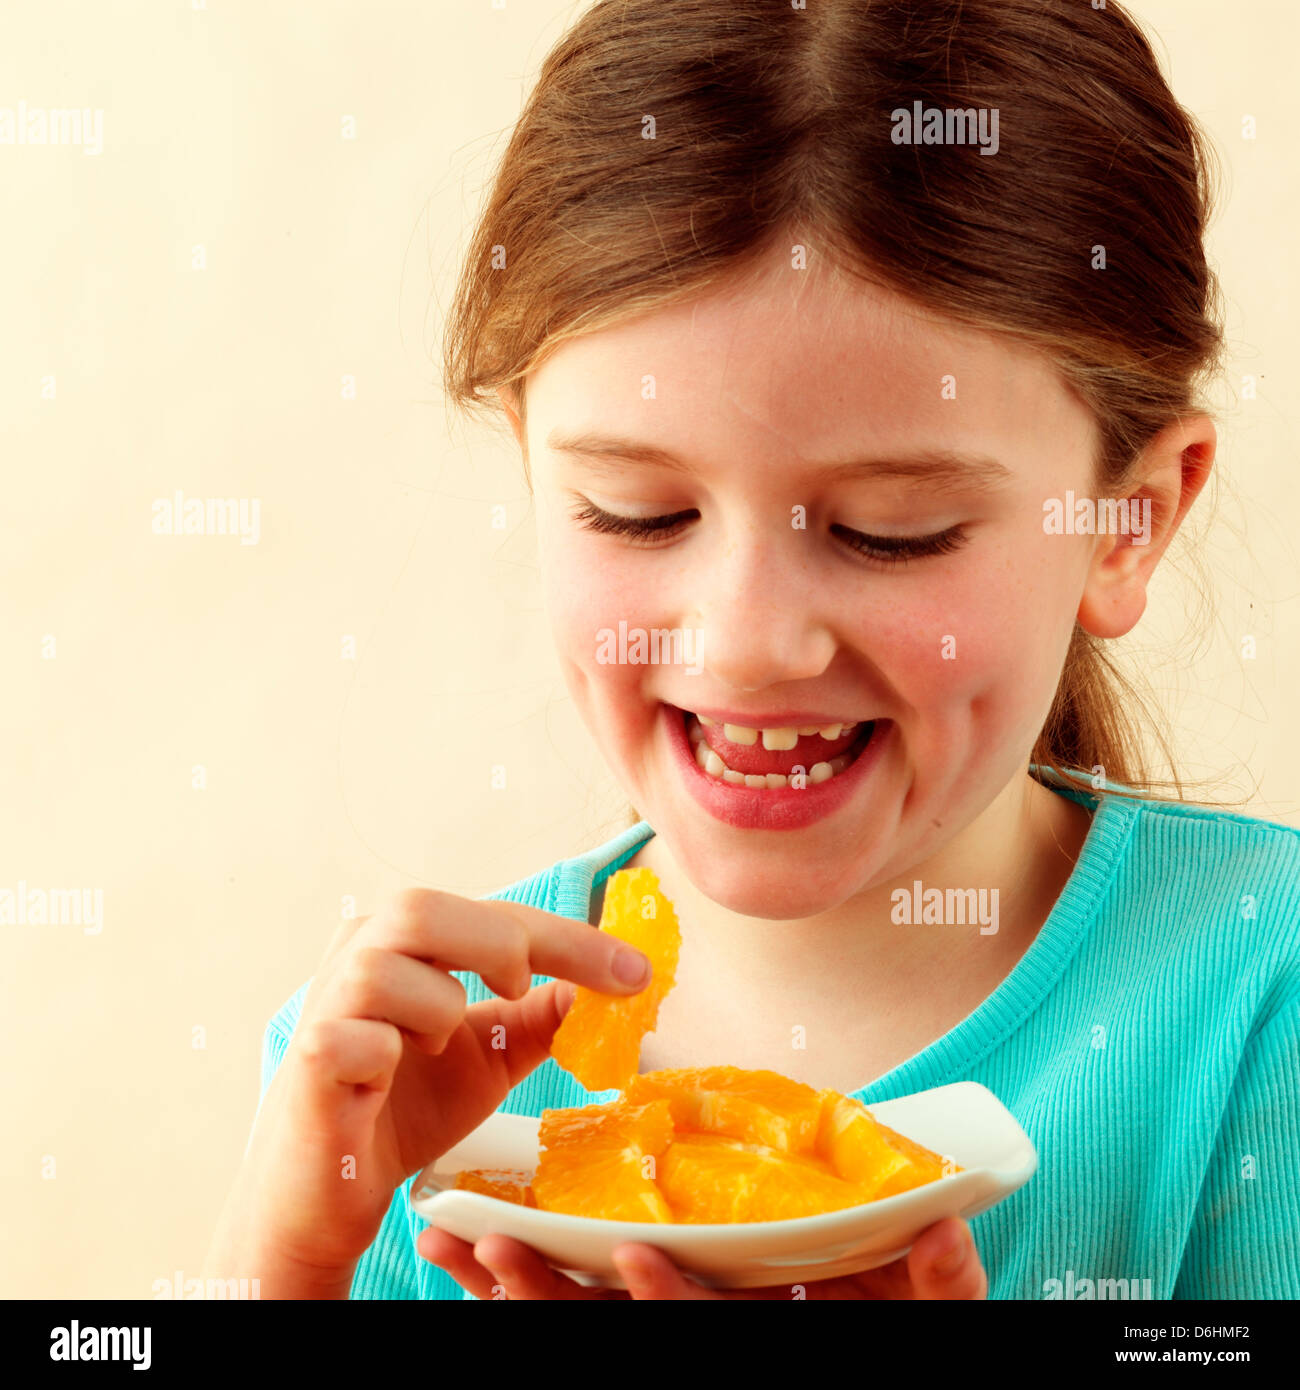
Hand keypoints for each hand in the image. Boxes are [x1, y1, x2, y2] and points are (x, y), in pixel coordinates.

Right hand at [202, 891, 650, 1295]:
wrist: (333, 1195)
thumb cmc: (404, 1109)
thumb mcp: (489, 1057)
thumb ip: (536, 1018)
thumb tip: (599, 986)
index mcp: (404, 942)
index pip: (492, 915)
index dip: (567, 938)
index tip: (635, 972)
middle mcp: (356, 955)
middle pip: (423, 907)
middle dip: (499, 943)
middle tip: (524, 992)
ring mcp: (325, 1005)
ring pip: (386, 965)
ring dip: (436, 1008)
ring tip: (434, 1047)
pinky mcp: (308, 1060)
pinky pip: (355, 1037)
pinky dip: (388, 1053)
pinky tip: (386, 1078)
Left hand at [418, 1215, 986, 1298]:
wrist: (873, 1330)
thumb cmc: (891, 1316)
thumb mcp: (927, 1312)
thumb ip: (941, 1283)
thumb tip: (947, 1225)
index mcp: (759, 1329)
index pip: (707, 1322)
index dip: (667, 1298)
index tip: (629, 1252)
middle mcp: (706, 1338)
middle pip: (613, 1329)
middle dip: (545, 1297)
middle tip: (486, 1248)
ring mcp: (667, 1330)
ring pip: (579, 1325)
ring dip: (512, 1292)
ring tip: (453, 1247)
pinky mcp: (641, 1312)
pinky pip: (577, 1315)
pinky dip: (517, 1294)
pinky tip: (471, 1262)